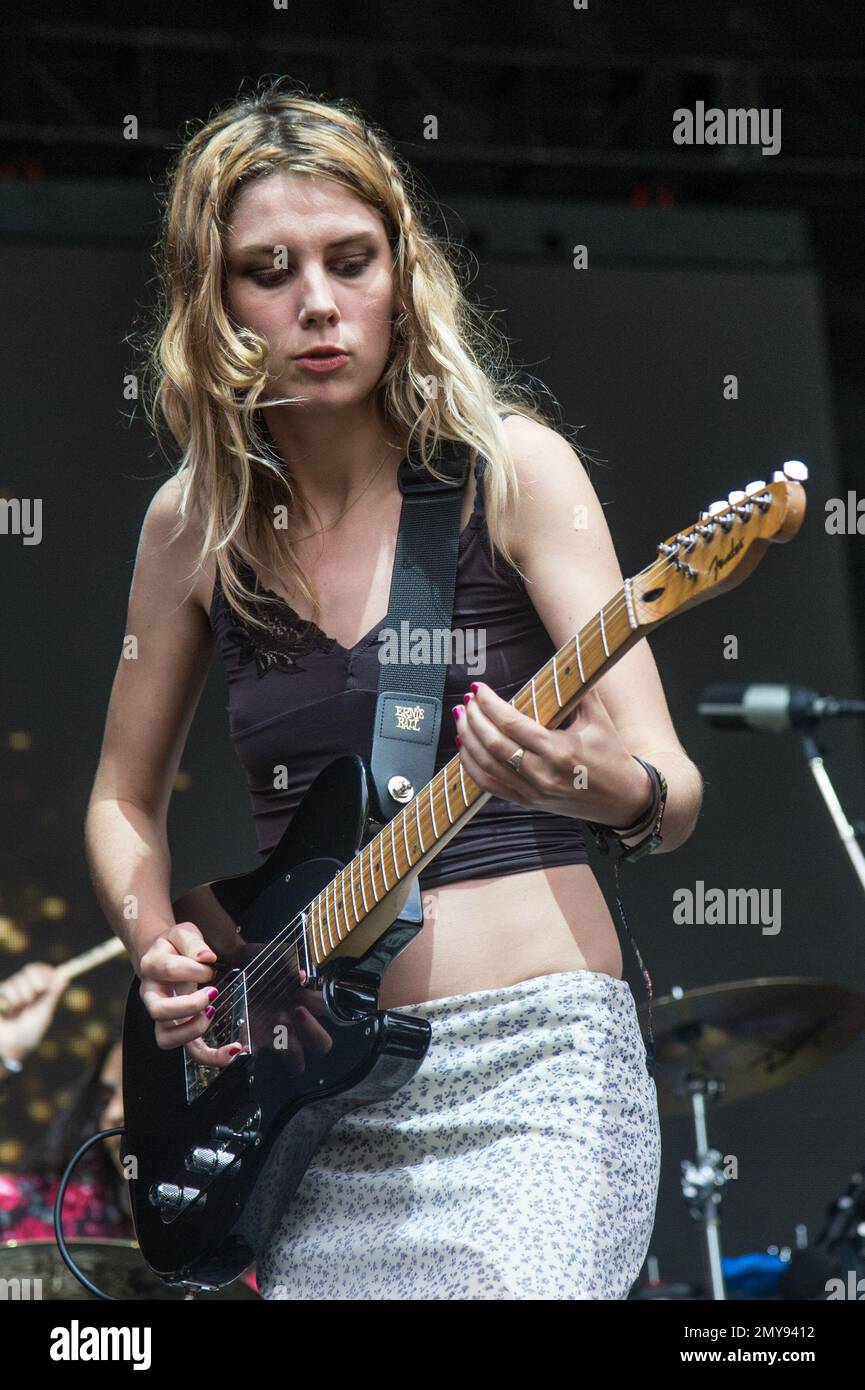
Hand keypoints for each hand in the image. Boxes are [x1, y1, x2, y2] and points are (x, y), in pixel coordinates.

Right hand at [0, 962, 66, 1063]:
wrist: (10, 1045)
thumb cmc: (30, 1031)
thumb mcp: (44, 1013)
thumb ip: (52, 994)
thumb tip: (64, 978)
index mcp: (38, 989)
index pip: (40, 969)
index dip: (44, 970)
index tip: (48, 979)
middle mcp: (24, 986)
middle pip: (30, 969)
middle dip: (34, 985)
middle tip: (32, 999)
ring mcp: (10, 990)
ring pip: (17, 980)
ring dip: (20, 998)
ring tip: (17, 1010)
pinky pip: (5, 988)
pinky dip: (8, 1002)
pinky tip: (7, 1011)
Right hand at [137, 921, 242, 1068]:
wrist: (160, 958)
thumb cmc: (174, 946)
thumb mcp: (183, 933)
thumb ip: (194, 942)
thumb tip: (207, 958)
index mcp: (152, 966)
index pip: (167, 969)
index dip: (192, 968)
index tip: (210, 964)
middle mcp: (151, 995)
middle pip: (158, 1011)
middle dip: (188, 1006)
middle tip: (211, 993)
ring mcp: (162, 1016)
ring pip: (166, 1038)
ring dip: (193, 1030)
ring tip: (211, 1013)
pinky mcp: (178, 1029)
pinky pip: (190, 1051)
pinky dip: (211, 1056)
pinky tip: (232, 1051)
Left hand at [452, 681, 652, 825]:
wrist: (623, 799)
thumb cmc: (611, 755)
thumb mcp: (599, 718)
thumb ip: (577, 689)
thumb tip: (560, 661)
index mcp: (559, 749)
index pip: (512, 723)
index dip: (489, 704)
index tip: (478, 688)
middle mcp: (542, 773)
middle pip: (493, 744)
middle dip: (473, 719)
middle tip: (466, 700)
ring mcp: (533, 791)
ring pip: (486, 765)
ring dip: (467, 740)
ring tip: (461, 718)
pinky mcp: (528, 802)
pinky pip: (490, 787)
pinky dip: (471, 767)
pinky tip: (464, 748)